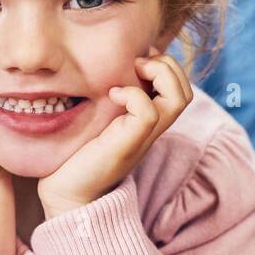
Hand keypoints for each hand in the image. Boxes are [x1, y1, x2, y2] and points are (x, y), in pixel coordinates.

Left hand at [37, 51, 191, 216]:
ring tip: (133, 72)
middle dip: (169, 66)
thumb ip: (110, 100)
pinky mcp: (127, 143)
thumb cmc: (78, 155)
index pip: (180, 88)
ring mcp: (143, 137)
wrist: (68, 194)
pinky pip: (148, 113)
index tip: (136, 60)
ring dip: (160, 74)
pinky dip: (134, 95)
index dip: (167, 66)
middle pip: (185, 92)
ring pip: (179, 99)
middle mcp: (152, 129)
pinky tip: (113, 94)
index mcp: (148, 121)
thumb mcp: (99, 119)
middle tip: (137, 64)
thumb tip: (106, 69)